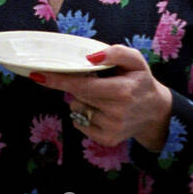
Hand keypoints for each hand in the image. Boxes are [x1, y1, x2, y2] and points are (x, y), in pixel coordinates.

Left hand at [31, 45, 172, 150]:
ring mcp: (111, 128)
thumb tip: (89, 58)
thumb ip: (116, 53)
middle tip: (91, 80)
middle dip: (74, 85)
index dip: (59, 80)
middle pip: (77, 96)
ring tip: (103, 97)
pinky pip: (81, 124)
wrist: (155, 112)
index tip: (37, 75)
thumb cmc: (141, 81)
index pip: (82, 85)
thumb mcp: (136, 60)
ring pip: (78, 110)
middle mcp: (116, 112)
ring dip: (83, 101)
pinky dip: (86, 115)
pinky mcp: (107, 140)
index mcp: (122, 91)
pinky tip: (102, 111)